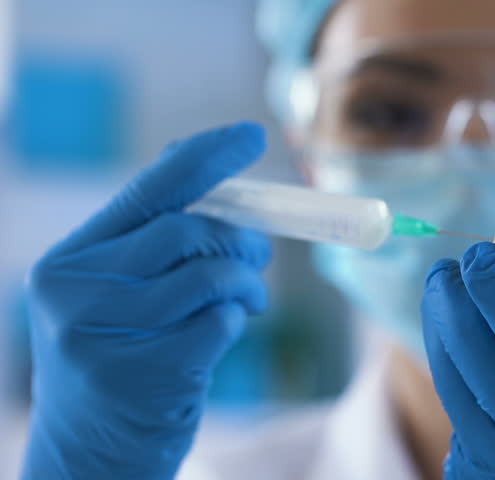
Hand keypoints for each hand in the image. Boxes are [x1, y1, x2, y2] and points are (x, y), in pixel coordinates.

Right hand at [22, 123, 270, 478]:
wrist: (88, 457)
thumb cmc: (119, 363)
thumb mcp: (117, 301)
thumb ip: (154, 248)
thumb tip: (223, 188)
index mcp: (70, 262)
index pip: (147, 190)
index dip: (206, 158)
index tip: (252, 135)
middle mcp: (75, 292)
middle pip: (187, 231)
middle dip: (240, 237)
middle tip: (259, 253)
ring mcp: (103, 336)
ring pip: (210, 276)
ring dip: (245, 284)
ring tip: (246, 299)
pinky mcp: (143, 374)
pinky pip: (218, 323)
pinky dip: (233, 323)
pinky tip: (218, 337)